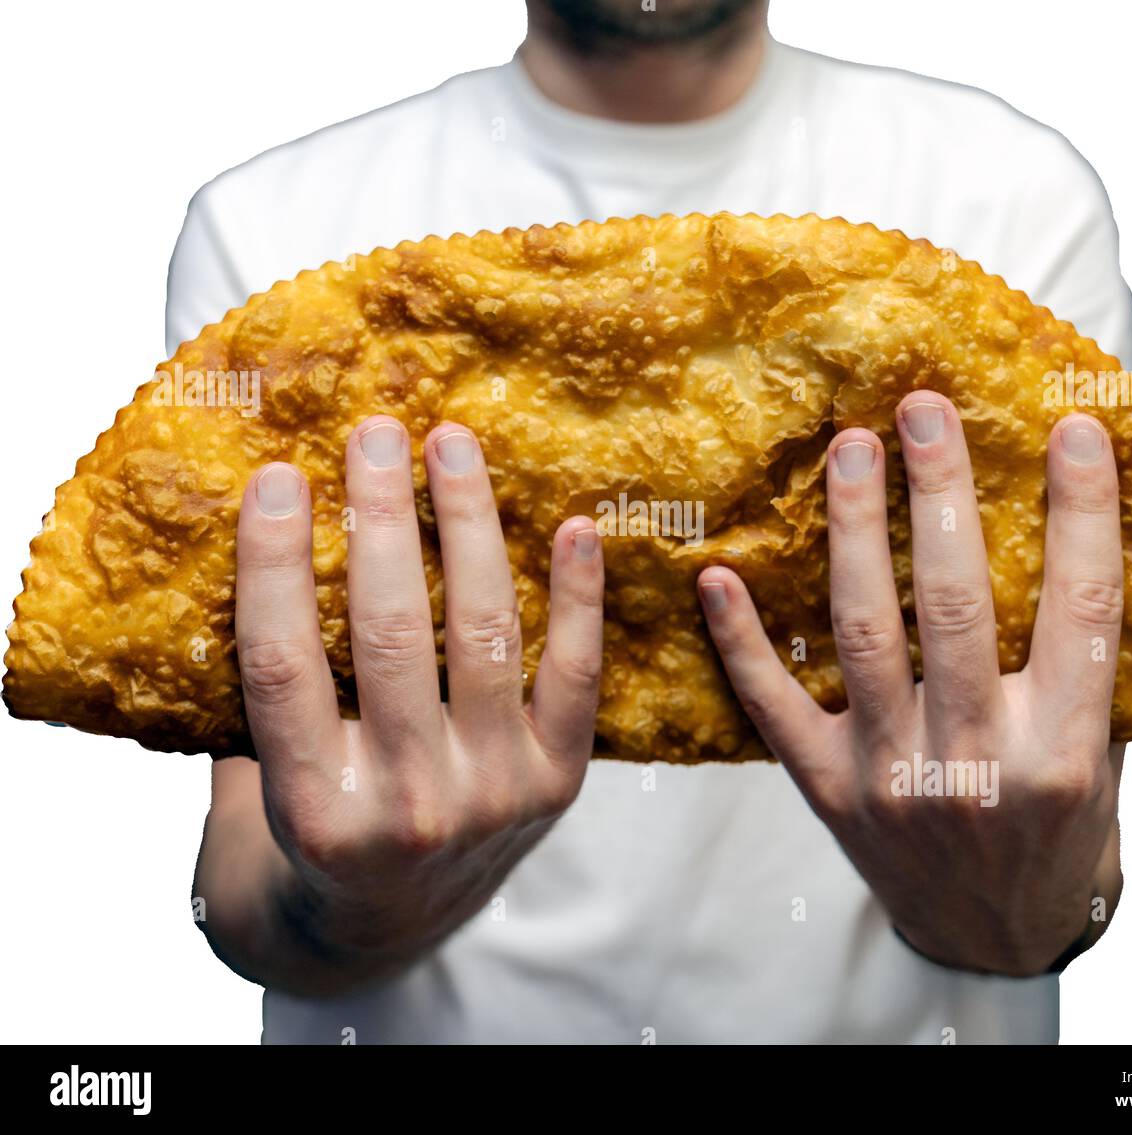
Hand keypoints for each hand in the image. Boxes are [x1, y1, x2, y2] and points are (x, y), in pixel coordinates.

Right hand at [231, 416, 602, 972]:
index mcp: (314, 807)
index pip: (281, 661)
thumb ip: (265, 686)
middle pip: (388, 630)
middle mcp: (408, 804)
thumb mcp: (263, 781)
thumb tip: (258, 539)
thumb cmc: (317, 832)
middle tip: (375, 432)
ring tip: (453, 446)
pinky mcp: (555, 781)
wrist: (388, 924)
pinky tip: (573, 525)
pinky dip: (577, 596)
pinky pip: (574, 673)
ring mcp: (492, 792)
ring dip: (468, 525)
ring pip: (480, 631)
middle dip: (380, 517)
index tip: (274, 477)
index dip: (275, 561)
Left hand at [698, 392, 1123, 974]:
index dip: (1079, 514)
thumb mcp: (1099, 760)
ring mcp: (891, 779)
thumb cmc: (1052, 834)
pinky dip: (741, 640)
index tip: (1070, 432)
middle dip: (940, 498)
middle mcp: (977, 765)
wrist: (989, 935)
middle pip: (957, 608)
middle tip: (923, 411)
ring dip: (854, 533)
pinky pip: (772, 705)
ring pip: (864, 636)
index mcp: (1063, 752)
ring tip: (848, 450)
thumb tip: (1058, 533)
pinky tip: (716, 575)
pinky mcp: (827, 791)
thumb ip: (1077, 668)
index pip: (1081, 609)